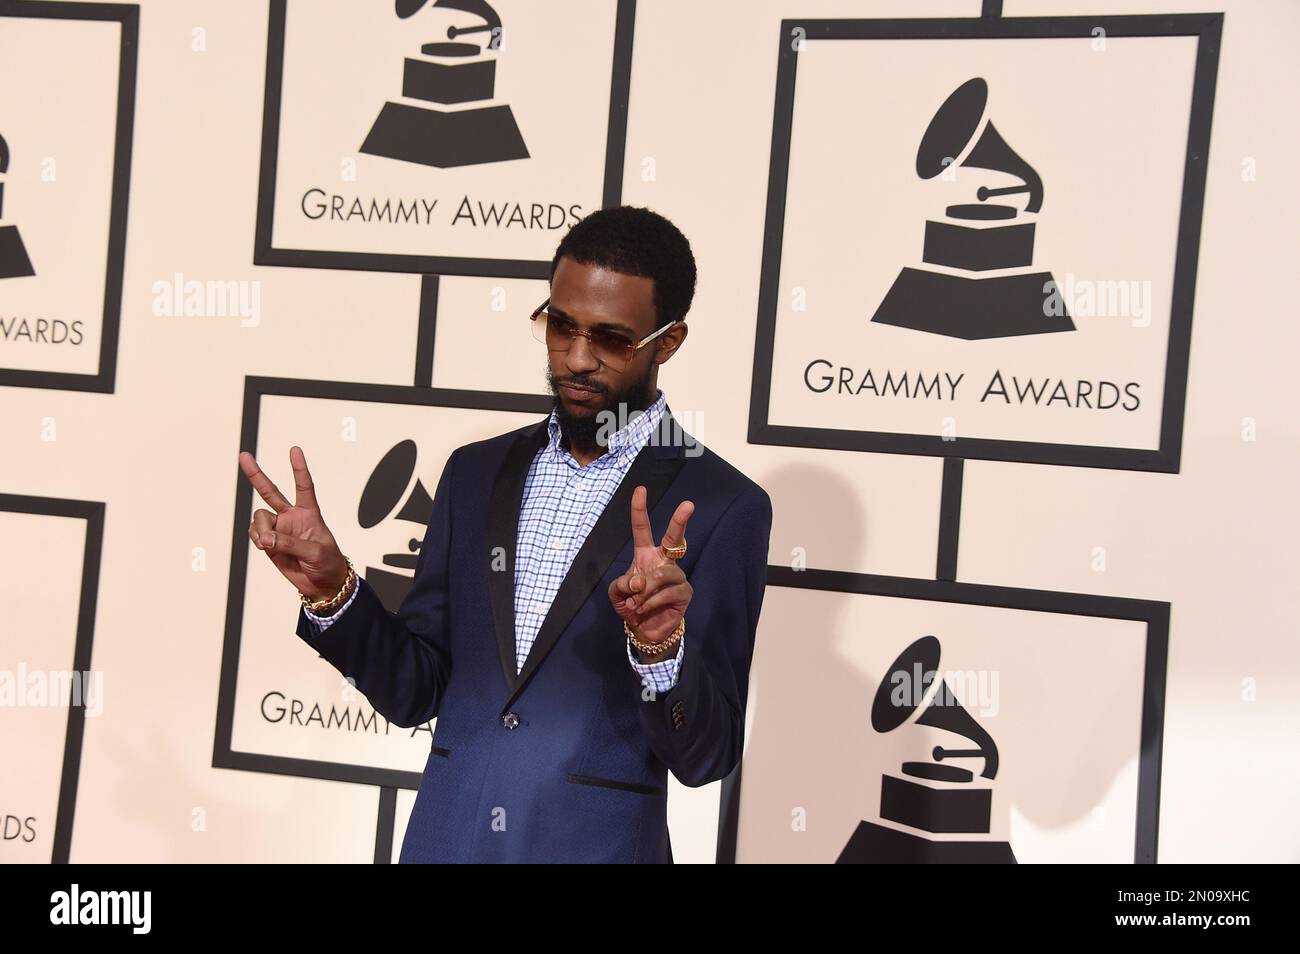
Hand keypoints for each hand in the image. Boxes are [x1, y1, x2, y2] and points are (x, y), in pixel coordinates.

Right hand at [239, 446, 348, 601]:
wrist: (322, 585)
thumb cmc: (328, 564)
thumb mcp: (315, 552)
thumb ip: (289, 543)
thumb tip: (265, 539)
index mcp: (310, 513)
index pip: (304, 487)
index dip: (299, 469)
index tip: (294, 450)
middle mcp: (292, 517)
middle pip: (271, 491)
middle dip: (256, 475)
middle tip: (244, 455)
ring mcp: (279, 528)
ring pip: (259, 517)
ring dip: (261, 529)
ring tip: (269, 543)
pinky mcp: (269, 542)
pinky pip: (254, 533)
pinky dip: (256, 538)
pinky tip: (265, 546)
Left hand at [608, 485, 694, 647]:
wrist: (645, 630)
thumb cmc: (632, 606)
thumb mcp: (617, 595)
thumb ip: (621, 585)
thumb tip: (638, 581)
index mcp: (645, 555)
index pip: (642, 528)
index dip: (639, 509)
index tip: (640, 489)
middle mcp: (664, 561)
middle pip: (674, 537)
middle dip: (680, 520)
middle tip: (688, 504)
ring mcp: (676, 576)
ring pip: (663, 574)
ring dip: (645, 590)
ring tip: (636, 603)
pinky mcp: (684, 592)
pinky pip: (667, 592)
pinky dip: (651, 602)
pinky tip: (644, 609)